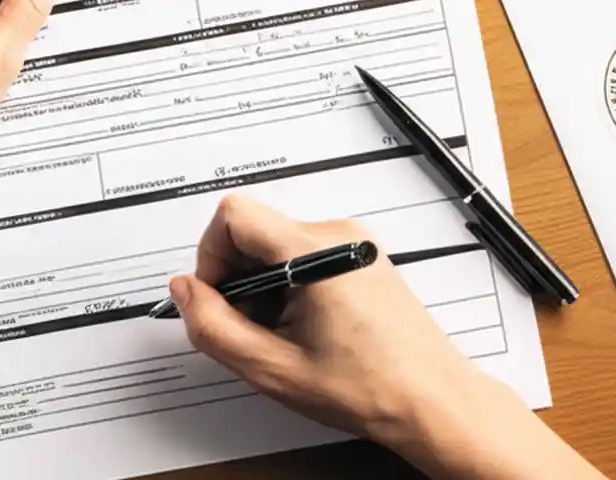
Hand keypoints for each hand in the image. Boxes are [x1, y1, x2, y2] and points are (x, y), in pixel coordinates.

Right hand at [169, 195, 602, 479]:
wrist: (431, 400)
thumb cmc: (370, 387)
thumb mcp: (271, 368)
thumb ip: (212, 326)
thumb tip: (185, 292)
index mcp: (315, 252)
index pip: (233, 214)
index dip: (211, 256)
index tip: (216, 297)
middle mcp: (338, 234)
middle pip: (254, 228)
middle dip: (238, 277)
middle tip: (250, 327)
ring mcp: (354, 242)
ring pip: (277, 243)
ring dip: (264, 285)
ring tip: (282, 333)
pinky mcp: (361, 255)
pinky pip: (305, 254)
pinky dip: (290, 285)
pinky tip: (304, 327)